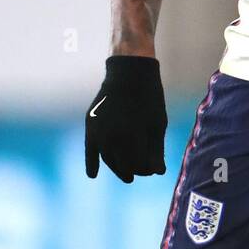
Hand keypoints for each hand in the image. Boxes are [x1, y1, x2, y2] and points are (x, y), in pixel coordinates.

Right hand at [85, 55, 167, 182]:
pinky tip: (92, 175)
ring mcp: (99, 131)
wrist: (129, 73)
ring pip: (107, 159)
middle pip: (122, 164)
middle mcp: (112, 136)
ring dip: (116, 168)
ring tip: (126, 174)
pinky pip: (90, 149)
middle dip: (133, 170)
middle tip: (141, 172)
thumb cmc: (149, 98)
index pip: (138, 165)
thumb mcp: (158, 124)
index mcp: (132, 136)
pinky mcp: (91, 125)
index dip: (147, 170)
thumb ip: (157, 150)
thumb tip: (158, 173)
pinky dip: (92, 163)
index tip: (153, 168)